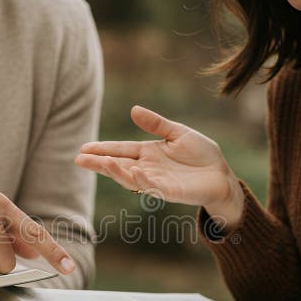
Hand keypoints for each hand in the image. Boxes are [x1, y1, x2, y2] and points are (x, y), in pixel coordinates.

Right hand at [75, 106, 245, 228]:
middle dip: (99, 162)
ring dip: (115, 171)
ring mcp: (157, 181)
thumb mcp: (177, 133)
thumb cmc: (201, 154)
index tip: (83, 148)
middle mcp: (147, 168)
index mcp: (147, 153)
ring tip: (100, 164)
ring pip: (130, 178)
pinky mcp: (170, 191)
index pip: (120, 150)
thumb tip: (133, 110)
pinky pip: (153, 186)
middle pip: (118, 165)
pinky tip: (134, 172)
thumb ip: (156, 123)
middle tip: (79, 158)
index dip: (102, 150)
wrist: (221, 174)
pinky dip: (143, 180)